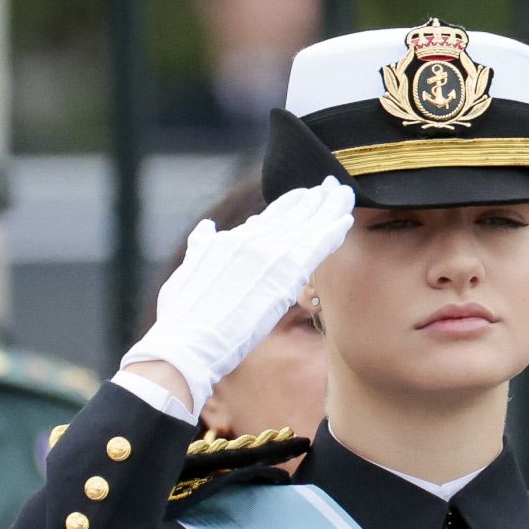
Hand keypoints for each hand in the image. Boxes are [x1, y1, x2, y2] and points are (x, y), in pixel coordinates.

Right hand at [121, 176, 354, 411]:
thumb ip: (201, 247)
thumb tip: (206, 227)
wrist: (187, 342)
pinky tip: (346, 219)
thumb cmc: (182, 320)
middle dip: (313, 199)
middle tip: (331, 186)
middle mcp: (250, 241)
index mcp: (229, 240)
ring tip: (345, 193)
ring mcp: (267, 256)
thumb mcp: (187, 271)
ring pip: (306, 224)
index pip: (266, 218)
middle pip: (290, 215)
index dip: (288, 204)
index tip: (304, 195)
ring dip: (328, 207)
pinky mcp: (283, 276)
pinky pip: (315, 247)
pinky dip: (332, 232)